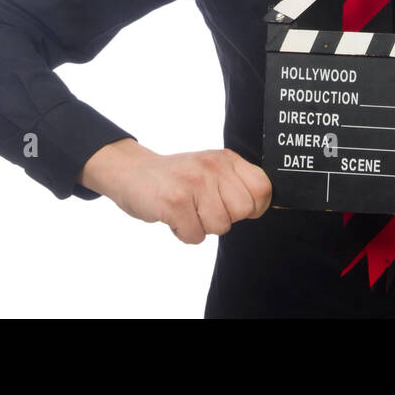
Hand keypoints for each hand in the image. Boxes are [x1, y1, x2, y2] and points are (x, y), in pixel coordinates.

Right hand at [80, 139, 272, 243]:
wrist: (132, 172)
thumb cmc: (177, 178)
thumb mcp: (210, 168)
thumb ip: (235, 182)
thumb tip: (260, 206)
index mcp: (226, 159)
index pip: (262, 188)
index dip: (255, 207)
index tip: (234, 208)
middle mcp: (213, 167)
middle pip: (244, 210)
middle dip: (226, 219)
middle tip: (204, 209)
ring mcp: (194, 182)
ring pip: (220, 226)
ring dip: (202, 227)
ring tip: (187, 211)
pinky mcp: (174, 201)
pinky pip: (195, 236)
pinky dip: (184, 234)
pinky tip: (174, 217)